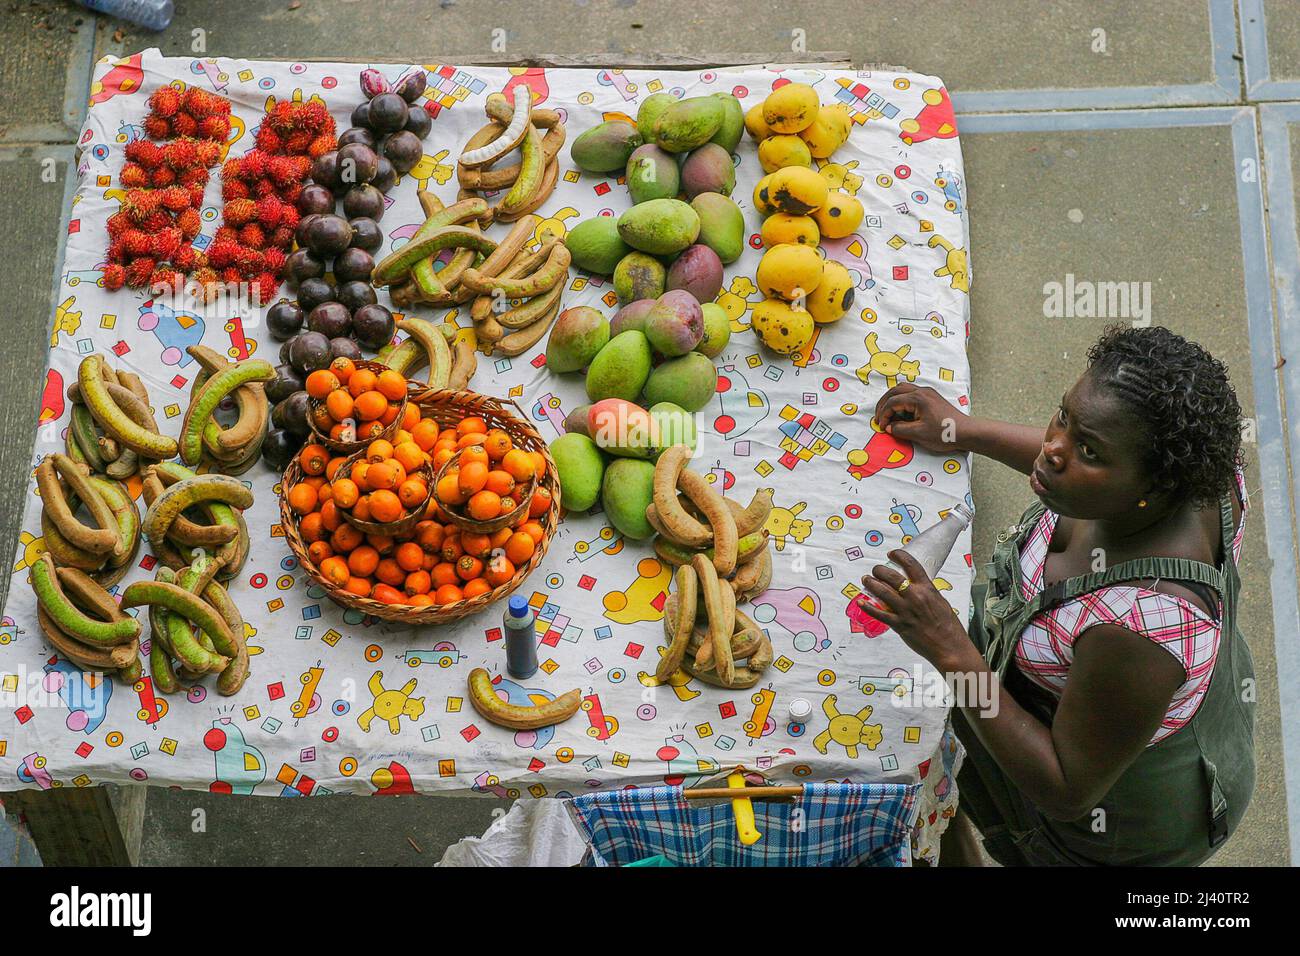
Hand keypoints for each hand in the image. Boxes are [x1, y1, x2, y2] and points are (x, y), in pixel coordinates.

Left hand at [859, 551, 977, 671]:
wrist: (949, 646)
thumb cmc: (948, 625)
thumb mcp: (940, 601)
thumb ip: (927, 592)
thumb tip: (916, 586)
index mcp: (928, 588)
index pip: (911, 564)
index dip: (898, 556)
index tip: (892, 554)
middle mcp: (915, 596)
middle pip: (891, 576)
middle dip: (879, 570)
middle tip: (875, 570)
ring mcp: (906, 611)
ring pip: (882, 591)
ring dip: (871, 583)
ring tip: (866, 580)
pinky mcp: (899, 625)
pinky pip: (879, 613)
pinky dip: (868, 607)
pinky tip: (861, 602)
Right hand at [874, 383, 967, 454]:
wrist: (966, 432)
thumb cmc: (944, 433)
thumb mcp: (919, 434)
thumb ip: (900, 429)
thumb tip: (889, 427)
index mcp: (918, 398)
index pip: (892, 402)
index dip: (883, 414)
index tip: (882, 427)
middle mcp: (922, 391)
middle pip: (895, 390)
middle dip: (884, 403)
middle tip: (878, 417)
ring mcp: (928, 393)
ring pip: (903, 389)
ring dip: (892, 400)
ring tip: (887, 414)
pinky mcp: (932, 397)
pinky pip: (911, 393)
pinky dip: (902, 401)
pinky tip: (901, 413)